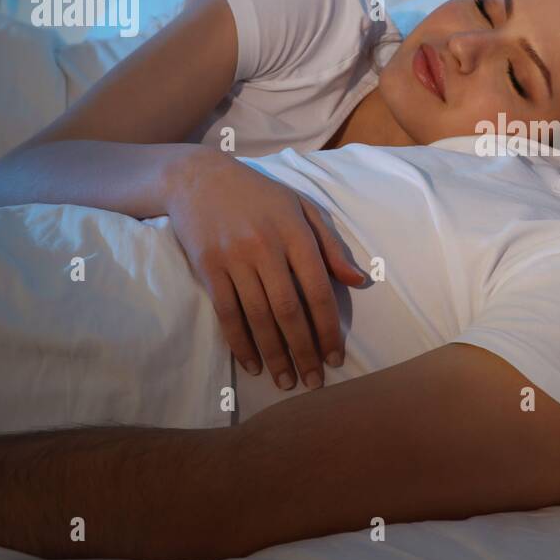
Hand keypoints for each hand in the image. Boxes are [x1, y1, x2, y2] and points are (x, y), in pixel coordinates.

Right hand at [164, 149, 365, 389]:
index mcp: (296, 233)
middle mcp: (266, 247)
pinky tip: (252, 364)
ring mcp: (234, 258)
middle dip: (304, 350)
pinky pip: (227, 312)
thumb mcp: (303, 209)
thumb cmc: (260, 196)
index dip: (328, 327)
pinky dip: (240, 342)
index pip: (318, 289)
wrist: (200, 178)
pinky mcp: (208, 267)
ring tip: (286, 381)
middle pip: (288, 309)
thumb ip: (331, 246)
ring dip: (274, 354)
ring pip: (258, 316)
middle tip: (313, 381)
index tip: (335, 357)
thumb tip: (359, 281)